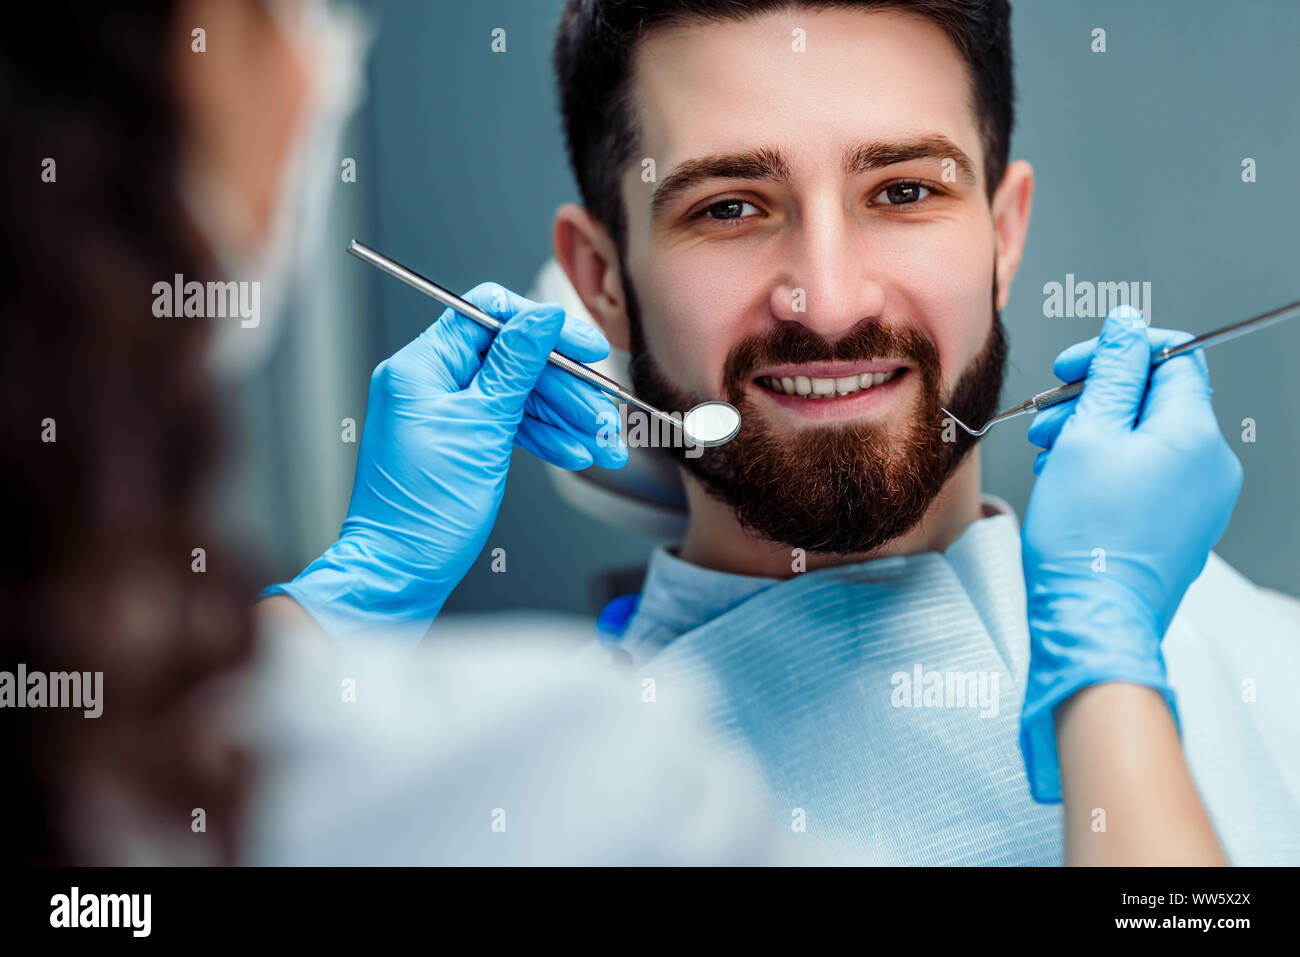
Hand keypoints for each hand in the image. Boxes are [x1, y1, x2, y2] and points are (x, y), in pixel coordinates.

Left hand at [262, 283, 626, 643]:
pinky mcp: (459, 439)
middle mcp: (428, 381)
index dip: (544, 328)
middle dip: (565, 389)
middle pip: (512, 359)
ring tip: (602, 443)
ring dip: (565, 419)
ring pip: (518, 396)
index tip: (586, 348)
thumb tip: (543, 319)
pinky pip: (509, 424)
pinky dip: (544, 438)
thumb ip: (516, 367)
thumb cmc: (424, 510)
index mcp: (421, 367)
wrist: (402, 572)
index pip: (488, 315)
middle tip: (602, 412)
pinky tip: (575, 453)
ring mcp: (444, 411)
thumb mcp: (482, 428)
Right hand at [1019, 305, 1242, 801]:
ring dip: (1097, 433)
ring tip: (1052, 453)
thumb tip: (1128, 326)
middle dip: (1098, 398)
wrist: (1091, 619)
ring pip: (1150, 439)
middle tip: (1051, 416)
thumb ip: (1112, 373)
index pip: (1174, 358)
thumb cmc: (1086, 539)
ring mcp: (1202, 501)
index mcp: (1195, 434)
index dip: (1119, 351)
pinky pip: (1151, 477)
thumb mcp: (1087, 436)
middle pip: (1158, 400)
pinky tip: (1071, 483)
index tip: (1076, 365)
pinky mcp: (1182, 528)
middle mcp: (1212, 466)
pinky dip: (1110, 468)